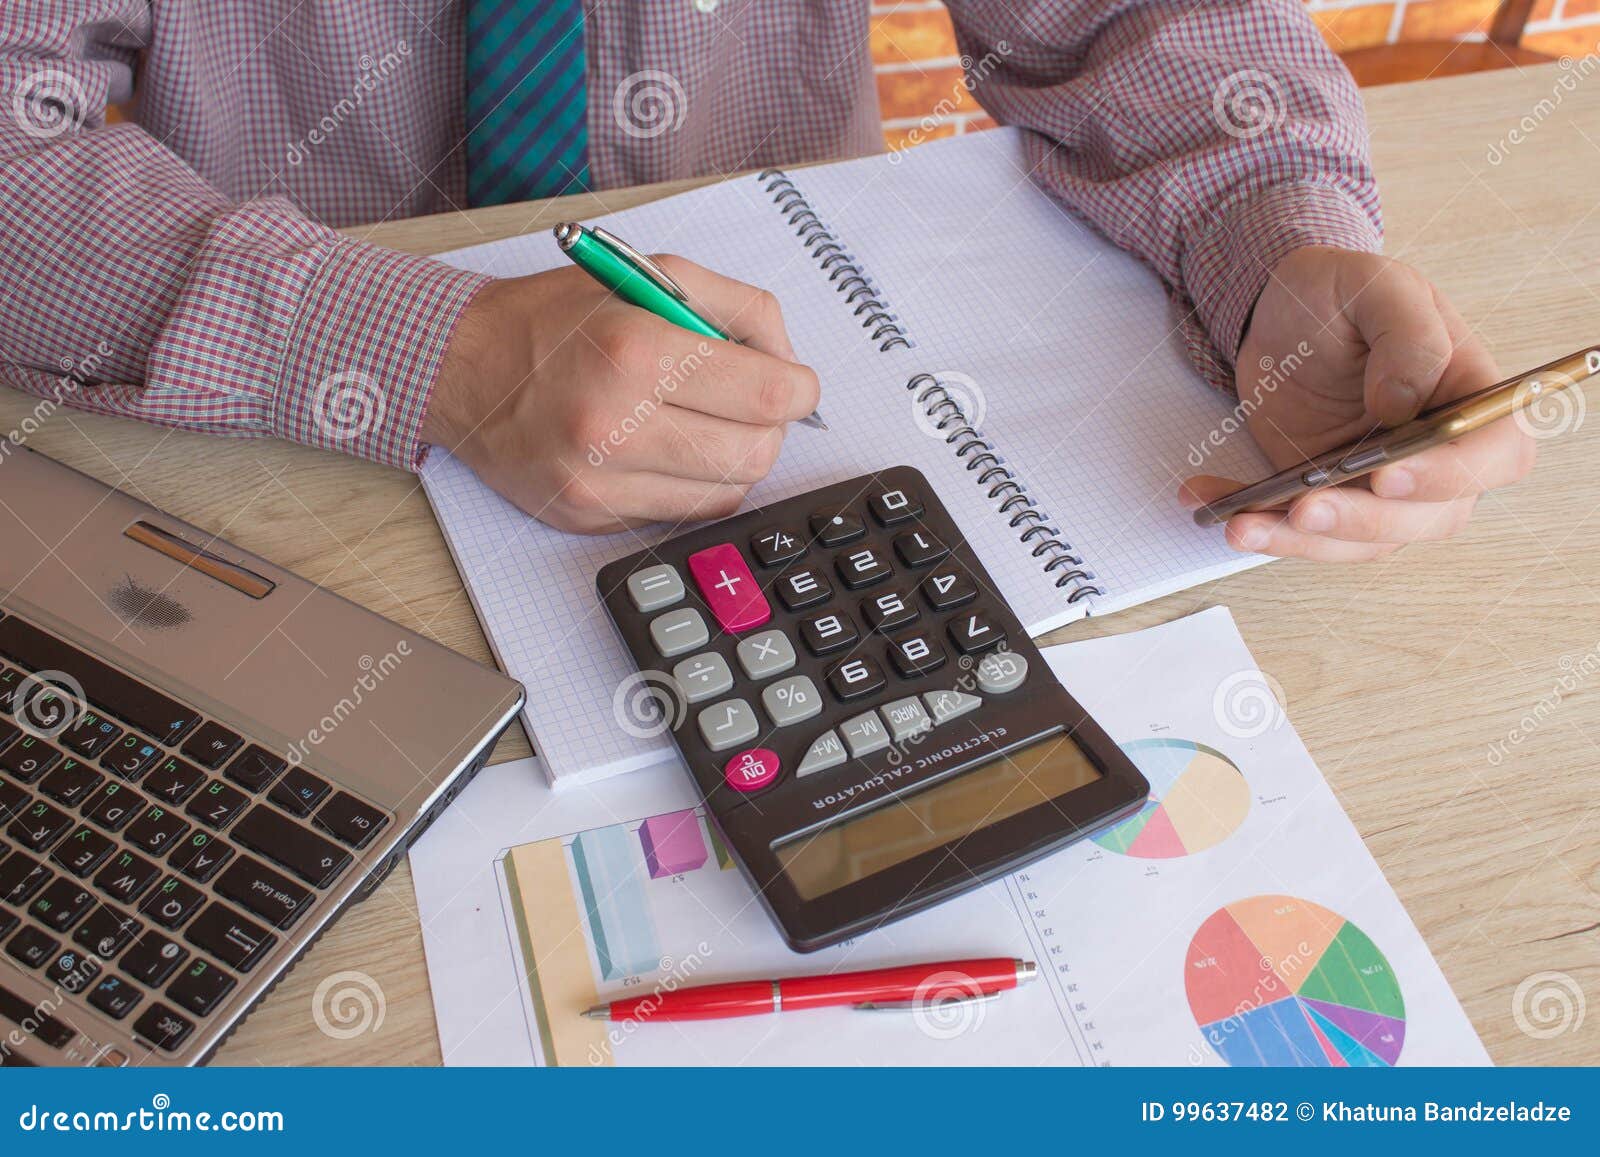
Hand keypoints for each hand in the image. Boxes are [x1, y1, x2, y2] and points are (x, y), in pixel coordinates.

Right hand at [425, 256, 819, 532]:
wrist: (462, 370)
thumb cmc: (554, 321)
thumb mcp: (646, 277)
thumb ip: (735, 308)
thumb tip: (790, 362)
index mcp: (635, 351)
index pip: (766, 394)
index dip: (798, 389)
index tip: (793, 384)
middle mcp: (614, 423)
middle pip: (755, 453)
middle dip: (769, 428)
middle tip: (748, 405)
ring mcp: (599, 480)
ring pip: (727, 492)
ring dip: (734, 459)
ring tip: (705, 424)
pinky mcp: (590, 516)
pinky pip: (682, 514)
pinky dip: (692, 485)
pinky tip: (668, 452)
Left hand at [1180, 246, 1534, 560]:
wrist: (1281, 314)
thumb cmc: (1341, 295)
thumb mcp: (1376, 285)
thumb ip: (1408, 334)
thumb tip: (1403, 404)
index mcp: (1468, 398)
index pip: (1494, 455)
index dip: (1452, 475)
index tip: (1391, 473)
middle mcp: (1436, 455)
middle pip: (1427, 517)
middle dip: (1363, 520)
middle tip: (1305, 507)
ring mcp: (1381, 486)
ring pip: (1361, 540)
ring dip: (1301, 540)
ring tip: (1244, 524)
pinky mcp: (1327, 498)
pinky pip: (1300, 531)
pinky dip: (1256, 525)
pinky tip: (1212, 504)